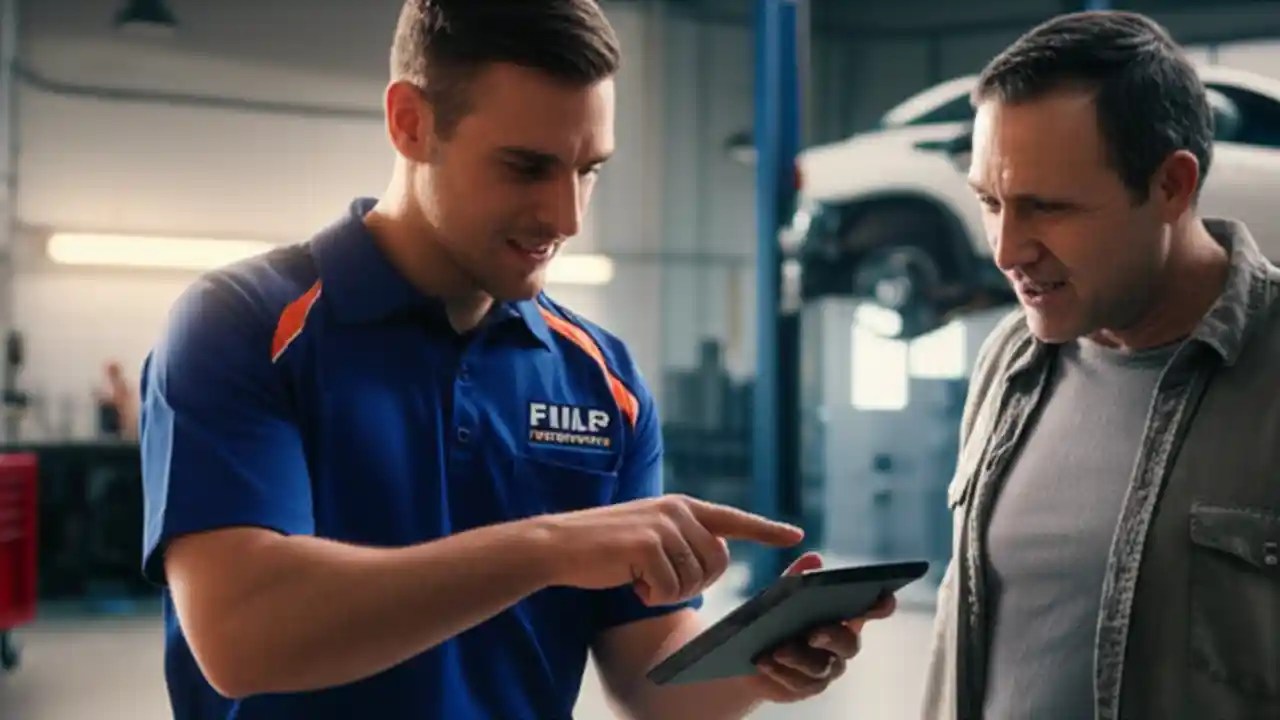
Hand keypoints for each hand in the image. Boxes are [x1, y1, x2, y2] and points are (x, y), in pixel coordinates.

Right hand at [538, 494, 803, 605]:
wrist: (559, 544)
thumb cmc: (603, 546)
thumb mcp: (650, 533)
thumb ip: (682, 538)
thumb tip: (714, 557)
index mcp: (682, 506)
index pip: (733, 519)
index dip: (765, 530)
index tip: (796, 535)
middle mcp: (678, 511)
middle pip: (718, 564)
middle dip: (695, 585)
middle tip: (660, 582)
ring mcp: (664, 525)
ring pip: (694, 581)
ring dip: (669, 592)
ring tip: (640, 577)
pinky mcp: (648, 544)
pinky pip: (670, 590)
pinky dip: (652, 596)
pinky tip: (630, 581)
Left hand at [749, 552, 896, 703]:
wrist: (751, 652)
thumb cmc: (776, 617)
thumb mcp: (782, 595)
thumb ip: (797, 578)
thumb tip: (814, 558)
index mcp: (844, 615)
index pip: (872, 610)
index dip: (881, 605)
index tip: (884, 597)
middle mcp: (842, 645)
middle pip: (848, 644)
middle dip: (832, 637)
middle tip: (813, 633)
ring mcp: (827, 668)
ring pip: (821, 666)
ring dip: (799, 658)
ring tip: (778, 649)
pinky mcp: (806, 687)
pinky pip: (798, 683)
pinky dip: (780, 672)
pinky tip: (764, 662)